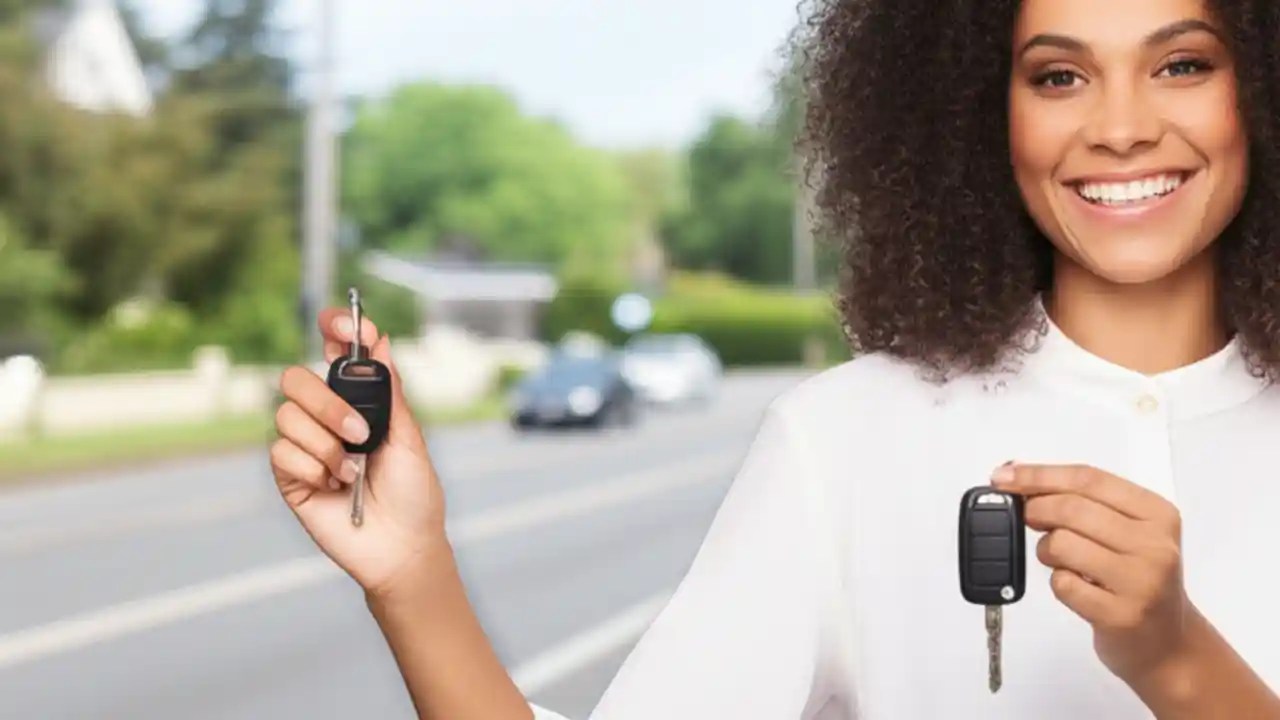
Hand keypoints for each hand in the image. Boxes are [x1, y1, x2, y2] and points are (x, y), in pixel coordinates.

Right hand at [271, 309, 446, 597]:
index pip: (337, 355)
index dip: (334, 330)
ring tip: (352, 470)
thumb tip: (381, 341)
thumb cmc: (415, 494)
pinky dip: (314, 468)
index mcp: (360, 403)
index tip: (338, 321)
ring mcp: (306, 447)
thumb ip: (390, 391)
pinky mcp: (291, 477)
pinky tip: (335, 487)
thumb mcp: (410, 438)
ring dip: (325, 443)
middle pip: (296, 379)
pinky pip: (281, 452)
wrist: (403, 546)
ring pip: (287, 416)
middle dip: (326, 402)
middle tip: (359, 432)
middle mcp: (327, 420)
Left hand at [992, 463, 1200, 686]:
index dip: (1039, 474)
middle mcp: (1154, 545)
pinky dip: (1057, 582)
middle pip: (1071, 508)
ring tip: (1061, 560)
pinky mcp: (1120, 615)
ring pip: (1062, 543)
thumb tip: (1019, 474)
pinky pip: (1062, 584)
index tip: (1004, 476)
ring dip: (1046, 550)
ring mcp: (1140, 582)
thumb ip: (1083, 502)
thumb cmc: (1139, 580)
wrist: (1169, 643)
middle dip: (1035, 509)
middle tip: (1028, 518)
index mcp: (1158, 514)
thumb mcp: (1129, 532)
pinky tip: (1076, 587)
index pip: (1088, 479)